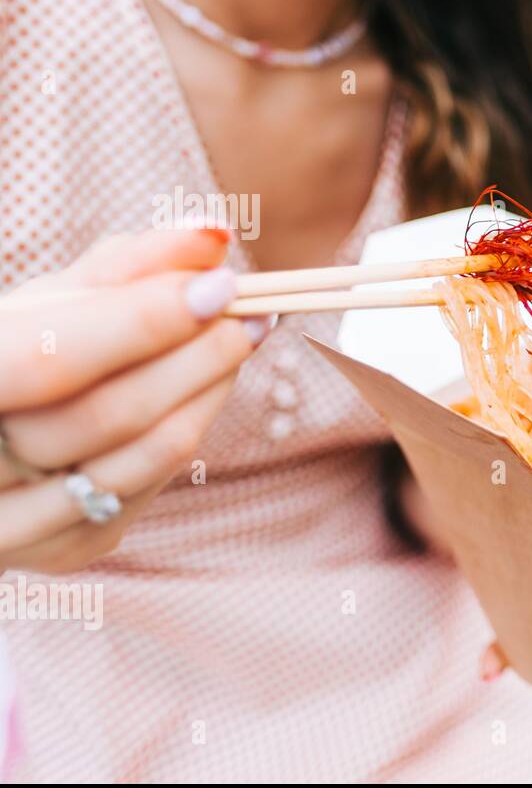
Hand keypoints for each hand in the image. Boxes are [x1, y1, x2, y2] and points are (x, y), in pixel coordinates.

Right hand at [0, 229, 267, 573]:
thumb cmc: (17, 352)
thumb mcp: (48, 303)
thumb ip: (127, 268)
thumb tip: (214, 236)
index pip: (49, 361)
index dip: (140, 322)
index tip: (221, 282)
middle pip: (105, 415)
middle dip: (194, 357)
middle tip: (253, 311)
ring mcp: (11, 525)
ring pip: (137, 459)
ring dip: (207, 393)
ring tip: (242, 338)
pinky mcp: (61, 552)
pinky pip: (145, 490)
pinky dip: (186, 431)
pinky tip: (205, 388)